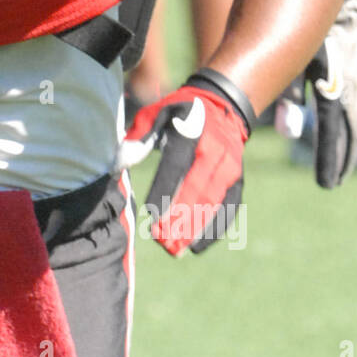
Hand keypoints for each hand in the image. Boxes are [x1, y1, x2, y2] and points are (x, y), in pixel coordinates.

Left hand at [120, 73, 251, 255]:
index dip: (166, 189)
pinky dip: (215, 229)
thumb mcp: (156, 113)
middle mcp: (215, 149)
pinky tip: (196, 247)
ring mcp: (230, 166)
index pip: (178, 164)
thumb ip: (138, 136)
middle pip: (198, 188)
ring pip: (214, 202)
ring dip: (195, 228)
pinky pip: (230, 208)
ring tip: (174, 249)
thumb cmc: (177, 113)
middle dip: (180, 216)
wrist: (221, 106)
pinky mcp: (237, 180)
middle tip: (160, 240)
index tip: (151, 214)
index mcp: (192, 130)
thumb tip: (118, 163)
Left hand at [275, 0, 356, 187]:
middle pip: (354, 128)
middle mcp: (353, 77)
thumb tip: (286, 130)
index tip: (326, 183)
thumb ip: (283, 94)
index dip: (330, 158)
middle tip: (333, 182)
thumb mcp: (283, 59)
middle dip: (344, 157)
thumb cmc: (288, 23)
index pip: (333, 130)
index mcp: (331, 79)